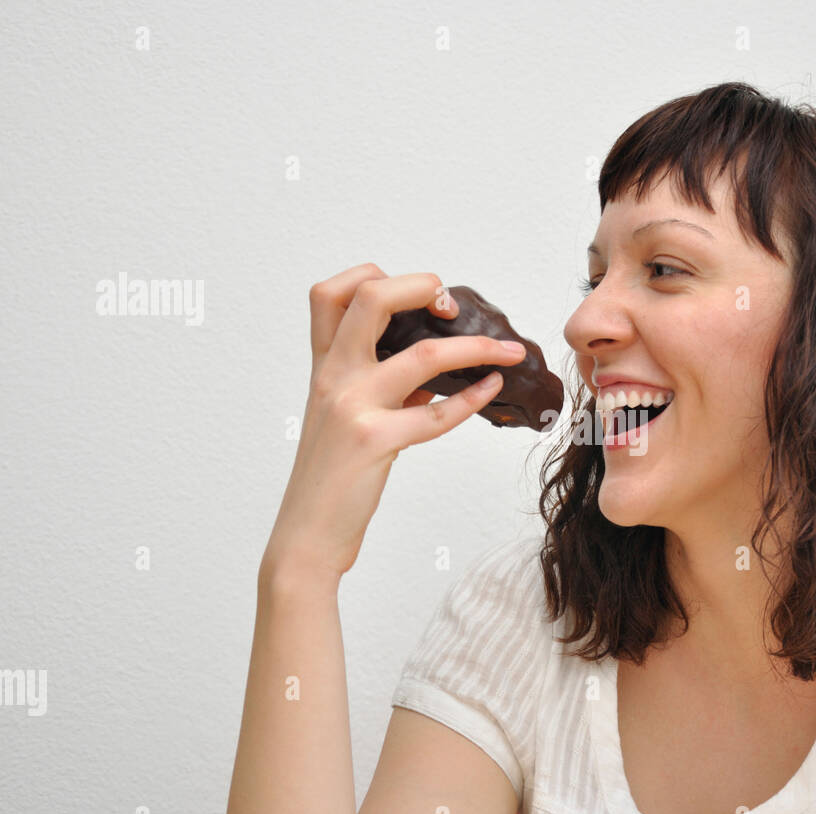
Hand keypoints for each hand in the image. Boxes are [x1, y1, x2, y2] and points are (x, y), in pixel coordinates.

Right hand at [262, 263, 525, 580]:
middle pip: (371, 297)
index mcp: (323, 366)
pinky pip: (436, 413)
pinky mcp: (375, 442)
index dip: (376, 277)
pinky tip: (492, 389)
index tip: (417, 295)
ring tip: (509, 350)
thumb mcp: (346, 418)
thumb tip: (434, 369)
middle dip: (421, 285)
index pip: (332, 292)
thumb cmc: (331, 477)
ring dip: (477, 347)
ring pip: (422, 354)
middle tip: (454, 304)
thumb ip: (380, 385)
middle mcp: (333, 376)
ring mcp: (352, 406)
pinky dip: (473, 398)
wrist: (307, 534)